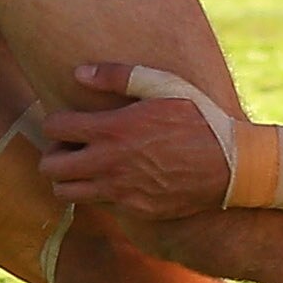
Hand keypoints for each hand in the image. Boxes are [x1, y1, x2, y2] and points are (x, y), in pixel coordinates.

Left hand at [39, 62, 233, 220]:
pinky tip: (115, 179)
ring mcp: (120, 191)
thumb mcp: (165, 85)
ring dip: (69, 177)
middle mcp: (109, 164)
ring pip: (65, 191)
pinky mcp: (133, 210)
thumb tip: (79, 72)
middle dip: (55, 152)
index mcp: (112, 129)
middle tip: (73, 145)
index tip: (71, 120)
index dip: (57, 122)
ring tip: (88, 165)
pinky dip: (96, 193)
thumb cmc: (200, 119)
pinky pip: (96, 205)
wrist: (233, 166)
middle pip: (50, 166)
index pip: (54, 127)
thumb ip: (119, 75)